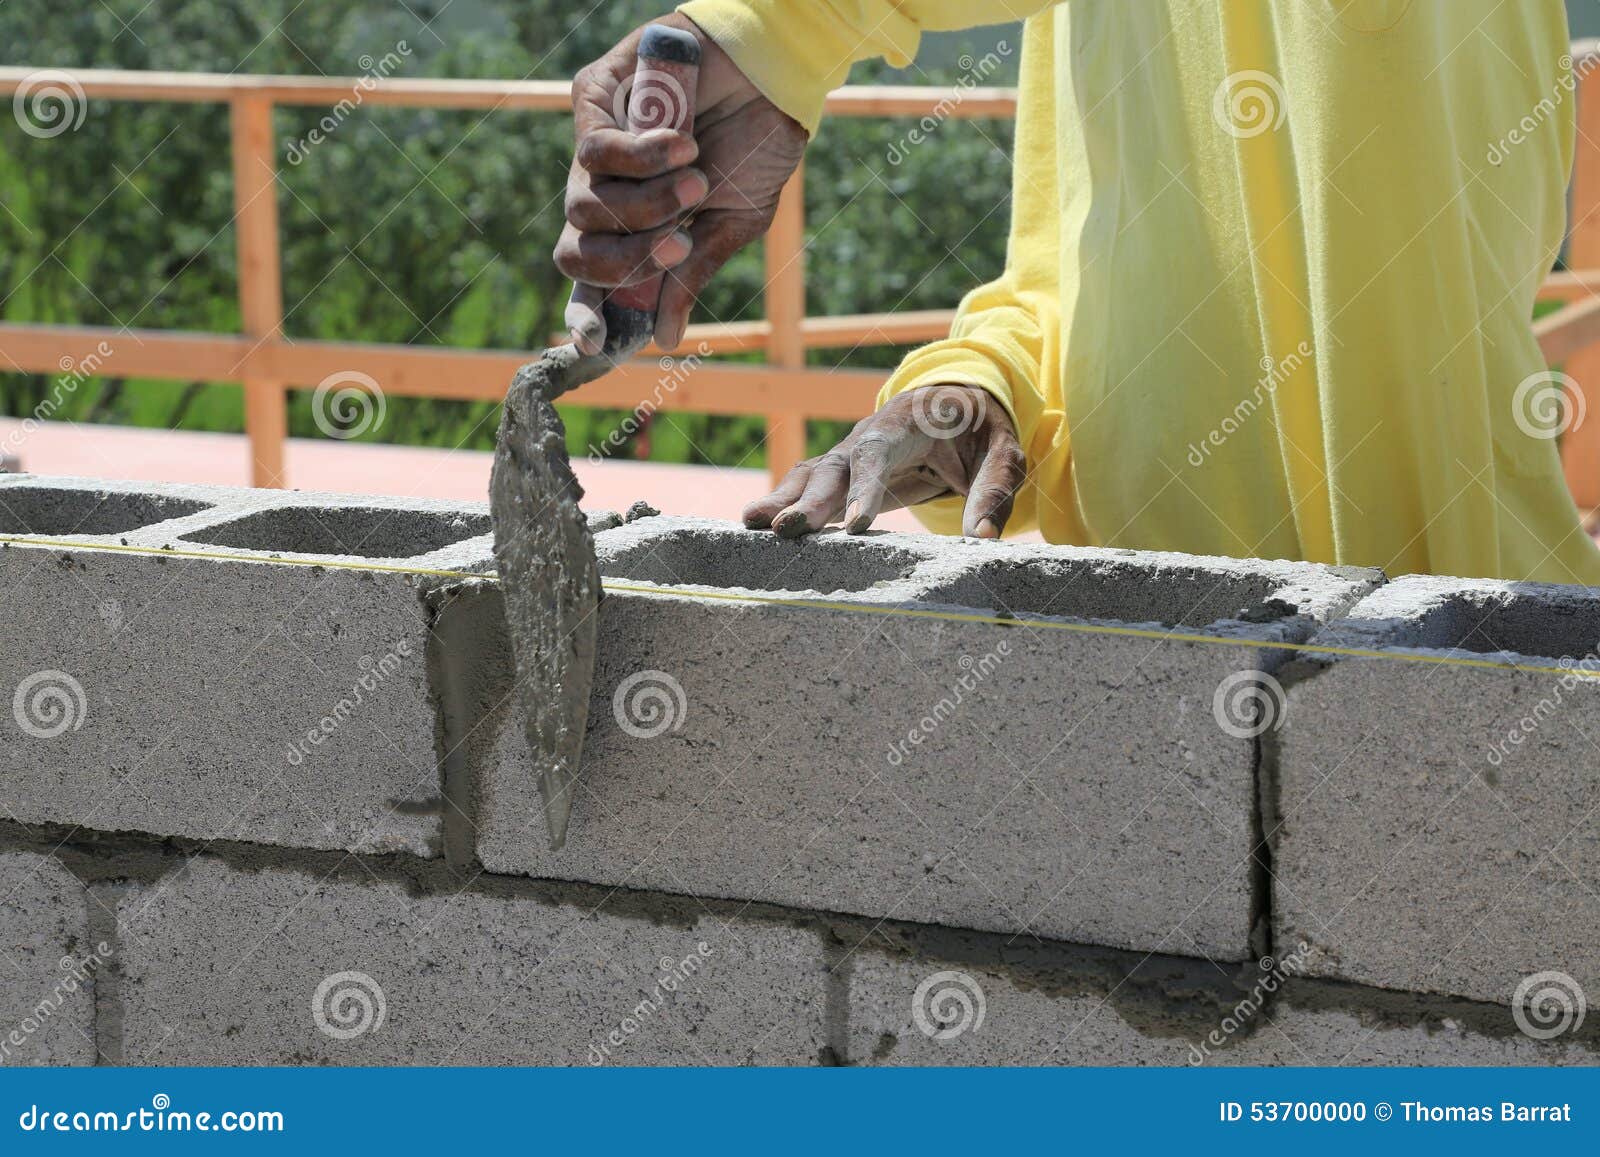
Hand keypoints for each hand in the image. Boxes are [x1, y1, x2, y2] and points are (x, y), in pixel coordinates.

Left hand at [555, 14, 806, 350]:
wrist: (773, 73)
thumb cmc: (756, 145)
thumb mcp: (731, 224)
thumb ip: (692, 273)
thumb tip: (666, 338)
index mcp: (637, 229)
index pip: (592, 280)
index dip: (585, 314)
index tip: (596, 342)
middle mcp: (607, 193)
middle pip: (575, 254)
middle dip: (626, 260)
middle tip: (677, 244)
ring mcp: (596, 147)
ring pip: (584, 206)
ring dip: (647, 204)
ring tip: (696, 179)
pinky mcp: (594, 99)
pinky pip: (593, 151)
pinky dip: (640, 158)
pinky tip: (681, 144)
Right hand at [742, 385, 1027, 538]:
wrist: (955, 405)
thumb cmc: (980, 429)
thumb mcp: (1002, 452)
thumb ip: (994, 489)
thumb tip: (984, 538)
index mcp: (907, 422)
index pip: (880, 453)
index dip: (865, 487)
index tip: (855, 524)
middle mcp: (868, 435)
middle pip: (833, 465)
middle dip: (808, 498)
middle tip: (785, 529)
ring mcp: (849, 454)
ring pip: (810, 474)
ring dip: (782, 499)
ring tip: (751, 526)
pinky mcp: (841, 475)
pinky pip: (807, 488)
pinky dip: (783, 505)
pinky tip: (757, 531)